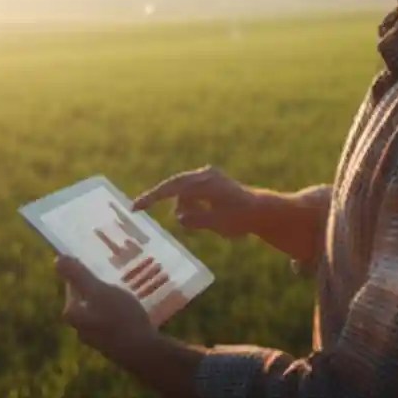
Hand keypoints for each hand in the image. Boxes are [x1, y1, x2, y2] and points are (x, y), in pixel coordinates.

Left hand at [55, 255, 156, 360]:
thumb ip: (78, 275)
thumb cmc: (119, 317)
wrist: (142, 352)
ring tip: (125, 287)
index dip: (84, 272)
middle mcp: (79, 327)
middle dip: (98, 286)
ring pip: (98, 310)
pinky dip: (117, 312)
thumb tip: (57, 259)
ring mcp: (95, 338)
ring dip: (109, 299)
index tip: (99, 263)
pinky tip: (131, 307)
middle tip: (114, 273)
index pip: (72, 285)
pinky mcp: (111, 344)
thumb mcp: (98, 291)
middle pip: (85, 299)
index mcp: (72, 313)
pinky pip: (111, 321)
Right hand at [132, 165, 255, 237]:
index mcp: (204, 182)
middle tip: (138, 208)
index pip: (171, 188)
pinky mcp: (210, 181)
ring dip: (185, 208)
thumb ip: (194, 220)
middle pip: (174, 187)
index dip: (151, 198)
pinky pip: (191, 193)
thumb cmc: (240, 218)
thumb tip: (178, 216)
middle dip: (161, 199)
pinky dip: (191, 205)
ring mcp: (207, 176)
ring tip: (206, 222)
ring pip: (183, 193)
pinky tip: (206, 216)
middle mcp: (204, 175)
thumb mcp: (216, 223)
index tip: (136, 206)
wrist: (261, 210)